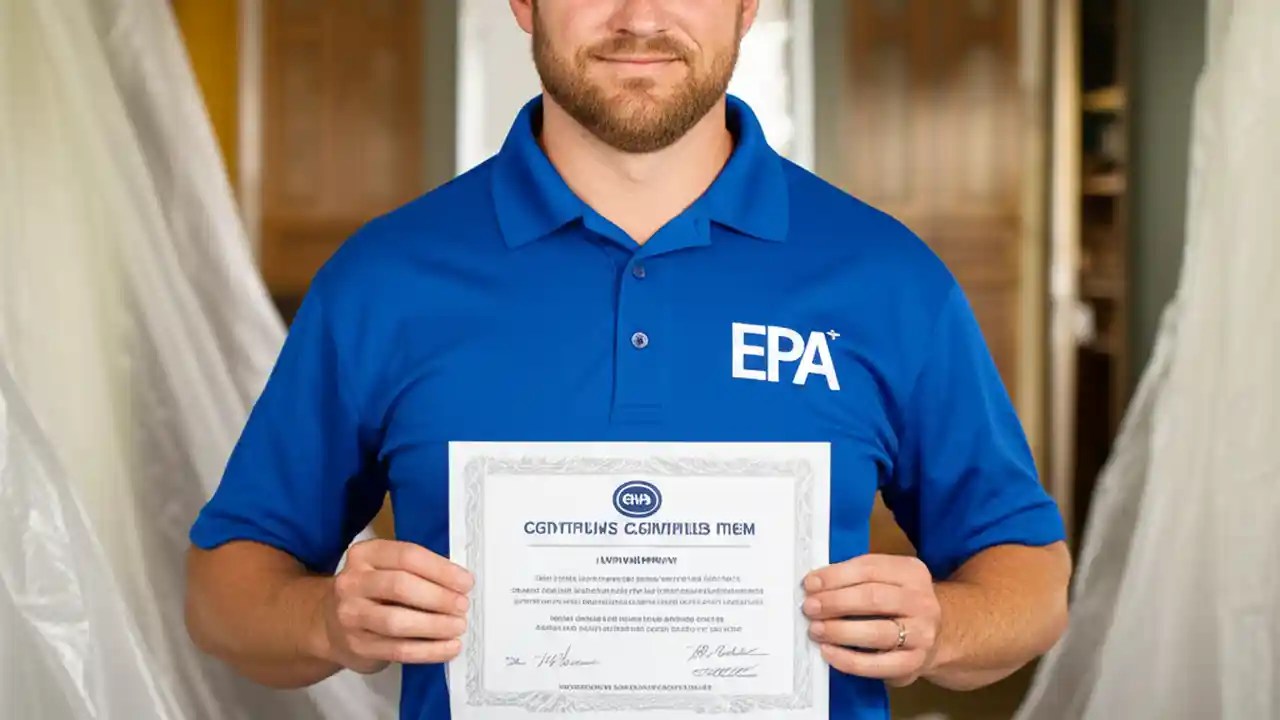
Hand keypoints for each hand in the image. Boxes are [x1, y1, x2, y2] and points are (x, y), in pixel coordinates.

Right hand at [318, 539, 473, 673]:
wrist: (331, 625)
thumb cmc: (373, 592)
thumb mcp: (386, 569)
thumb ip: (417, 570)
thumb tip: (460, 583)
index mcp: (365, 554)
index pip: (407, 556)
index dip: (440, 569)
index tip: (466, 582)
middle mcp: (352, 582)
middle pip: (400, 586)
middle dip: (438, 597)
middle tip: (463, 606)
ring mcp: (351, 616)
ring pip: (397, 621)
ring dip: (435, 625)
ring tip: (458, 626)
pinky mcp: (358, 646)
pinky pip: (398, 650)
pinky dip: (428, 650)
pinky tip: (448, 648)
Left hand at [802, 554, 940, 686]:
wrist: (936, 636)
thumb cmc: (897, 605)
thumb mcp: (885, 580)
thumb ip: (855, 578)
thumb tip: (814, 585)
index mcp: (911, 572)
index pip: (869, 568)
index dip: (835, 576)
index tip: (810, 584)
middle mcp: (921, 602)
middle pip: (873, 598)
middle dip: (835, 602)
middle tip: (810, 608)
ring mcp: (921, 634)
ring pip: (877, 632)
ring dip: (839, 630)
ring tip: (815, 629)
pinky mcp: (914, 663)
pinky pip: (878, 664)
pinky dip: (848, 660)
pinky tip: (828, 652)